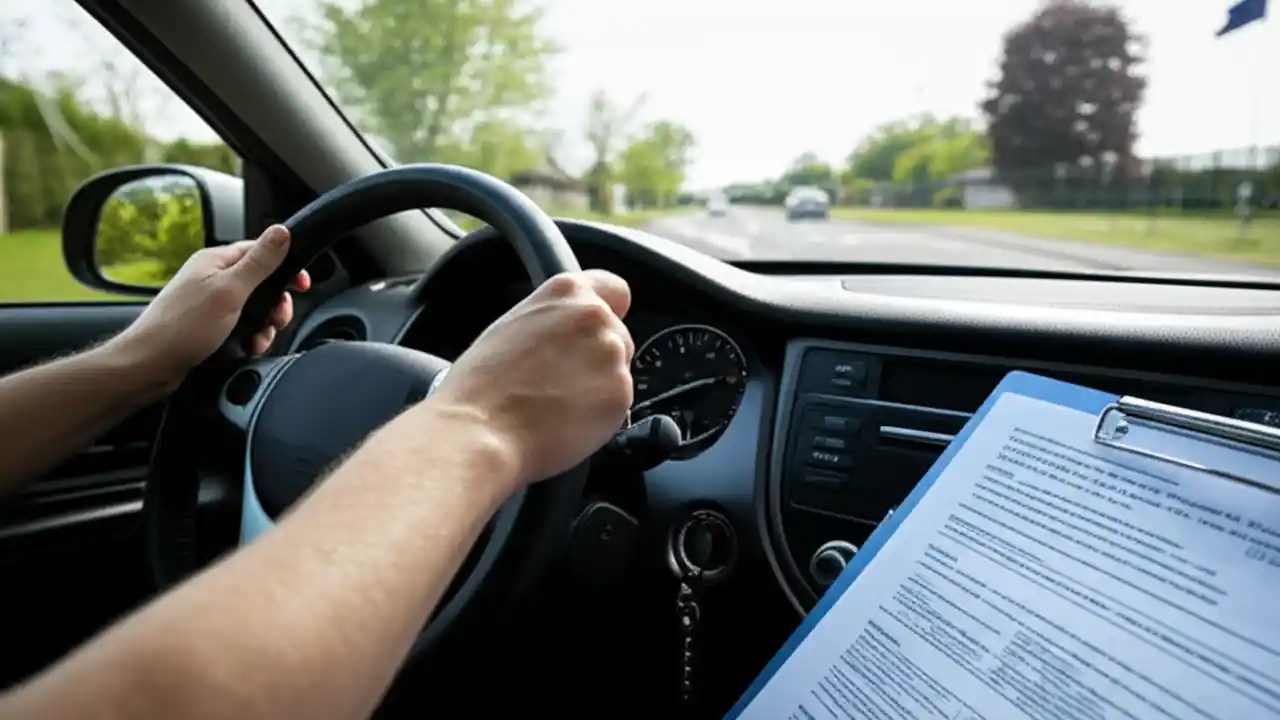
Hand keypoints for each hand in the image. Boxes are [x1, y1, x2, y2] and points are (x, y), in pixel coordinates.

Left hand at [114, 225, 310, 387]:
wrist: (150, 365)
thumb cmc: (183, 328)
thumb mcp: (230, 291)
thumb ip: (259, 262)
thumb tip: (282, 232)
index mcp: (215, 261)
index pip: (261, 251)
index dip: (286, 267)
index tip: (302, 284)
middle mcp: (212, 277)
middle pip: (263, 283)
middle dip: (276, 305)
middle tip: (275, 320)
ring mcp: (211, 302)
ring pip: (256, 308)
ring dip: (264, 326)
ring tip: (256, 340)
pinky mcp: (210, 325)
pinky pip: (243, 326)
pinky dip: (251, 338)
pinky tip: (246, 348)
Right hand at [427, 270, 633, 489]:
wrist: (480, 430)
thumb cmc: (482, 386)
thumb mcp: (511, 326)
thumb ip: (551, 319)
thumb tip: (565, 332)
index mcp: (566, 292)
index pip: (615, 290)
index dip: (609, 311)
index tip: (598, 329)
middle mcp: (595, 316)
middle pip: (618, 336)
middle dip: (598, 357)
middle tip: (561, 379)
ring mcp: (611, 354)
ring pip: (619, 371)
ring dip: (599, 386)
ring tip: (557, 403)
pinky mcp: (621, 393)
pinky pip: (619, 404)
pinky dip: (600, 416)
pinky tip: (565, 420)